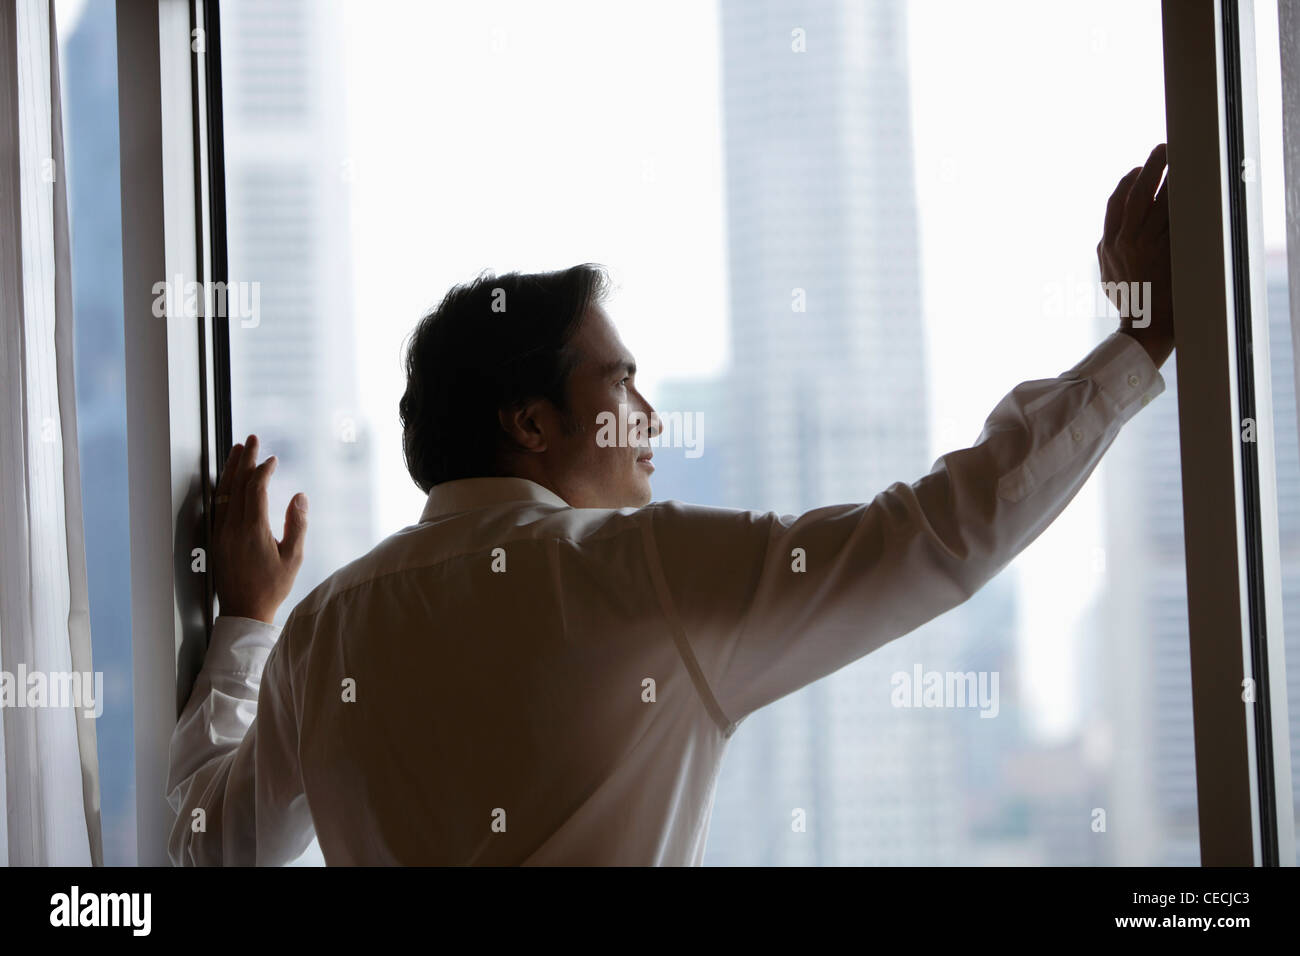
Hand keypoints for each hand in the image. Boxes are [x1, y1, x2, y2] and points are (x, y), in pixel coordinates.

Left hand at [212, 434, 307, 624]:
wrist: (244, 610)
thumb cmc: (272, 586)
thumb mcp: (293, 558)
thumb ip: (297, 524)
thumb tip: (299, 496)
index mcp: (253, 530)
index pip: (256, 489)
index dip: (264, 470)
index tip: (273, 460)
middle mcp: (233, 528)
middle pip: (236, 484)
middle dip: (245, 459)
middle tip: (252, 439)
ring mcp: (221, 532)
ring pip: (223, 492)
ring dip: (231, 469)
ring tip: (237, 450)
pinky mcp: (216, 539)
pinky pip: (218, 504)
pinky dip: (224, 486)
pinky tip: (227, 479)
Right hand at [1098, 142, 1173, 368]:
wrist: (1146, 325)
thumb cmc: (1130, 303)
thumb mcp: (1109, 275)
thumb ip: (1109, 252)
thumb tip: (1111, 236)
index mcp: (1108, 246)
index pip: (1115, 204)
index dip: (1126, 182)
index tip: (1136, 169)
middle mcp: (1125, 242)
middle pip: (1137, 194)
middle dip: (1150, 168)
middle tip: (1162, 149)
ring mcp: (1146, 246)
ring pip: (1160, 202)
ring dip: (1171, 177)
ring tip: (1181, 160)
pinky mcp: (1167, 251)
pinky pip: (1177, 218)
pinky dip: (1184, 199)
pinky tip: (1194, 186)